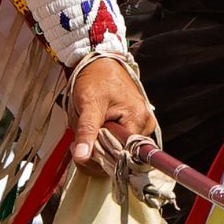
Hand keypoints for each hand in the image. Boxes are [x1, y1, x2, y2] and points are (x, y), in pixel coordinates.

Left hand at [67, 55, 156, 169]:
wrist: (99, 64)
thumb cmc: (95, 79)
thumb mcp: (88, 104)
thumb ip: (86, 131)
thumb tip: (82, 156)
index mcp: (138, 119)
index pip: (122, 155)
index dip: (100, 159)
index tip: (80, 150)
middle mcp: (145, 125)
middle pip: (121, 157)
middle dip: (97, 154)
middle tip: (78, 141)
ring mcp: (141, 125)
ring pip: (119, 152)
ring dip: (99, 148)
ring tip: (86, 133)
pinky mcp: (134, 125)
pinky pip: (119, 144)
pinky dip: (104, 143)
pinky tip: (94, 133)